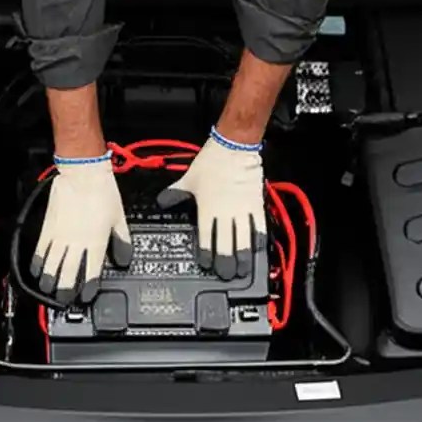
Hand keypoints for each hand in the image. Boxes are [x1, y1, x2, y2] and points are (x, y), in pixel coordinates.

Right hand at [31, 155, 131, 304]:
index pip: (91, 274)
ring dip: (49, 282)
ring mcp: (60, 236)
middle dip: (65, 291)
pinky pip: (40, 250)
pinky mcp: (48, 227)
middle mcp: (77, 242)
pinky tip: (37, 270)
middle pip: (67, 275)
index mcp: (96, 242)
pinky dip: (37, 263)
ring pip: (51, 266)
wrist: (83, 172)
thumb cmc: (102, 191)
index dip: (87, 289)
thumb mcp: (119, 218)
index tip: (86, 296)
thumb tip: (124, 258)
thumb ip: (122, 241)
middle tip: (65, 300)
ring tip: (48, 291)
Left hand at [158, 131, 266, 279]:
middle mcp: (225, 213)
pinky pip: (259, 225)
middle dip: (226, 262)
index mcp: (207, 209)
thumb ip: (176, 193)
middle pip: (226, 244)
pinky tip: (259, 248)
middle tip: (227, 275)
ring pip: (244, 239)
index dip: (206, 254)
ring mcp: (242, 210)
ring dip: (244, 256)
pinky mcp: (256, 204)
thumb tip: (162, 201)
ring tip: (244, 269)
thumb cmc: (212, 162)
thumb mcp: (188, 179)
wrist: (234, 147)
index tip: (207, 265)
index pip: (206, 238)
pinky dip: (260, 238)